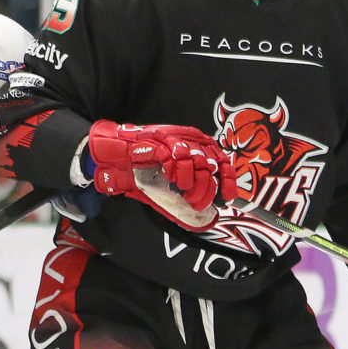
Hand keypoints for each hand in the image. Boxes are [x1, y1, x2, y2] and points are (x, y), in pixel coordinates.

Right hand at [85, 120, 241, 229]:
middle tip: (193, 201)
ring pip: (196, 160)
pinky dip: (173, 169)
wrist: (120, 156)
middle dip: (204, 188)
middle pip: (211, 165)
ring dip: (188, 179)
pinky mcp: (162, 139)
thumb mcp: (174, 181)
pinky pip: (175, 156)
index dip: (227, 181)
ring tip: (179, 186)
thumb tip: (208, 209)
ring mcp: (178, 139)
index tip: (225, 198)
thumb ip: (191, 187)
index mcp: (200, 149)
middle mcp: (193, 141)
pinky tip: (168, 175)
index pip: (223, 163)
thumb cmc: (147, 169)